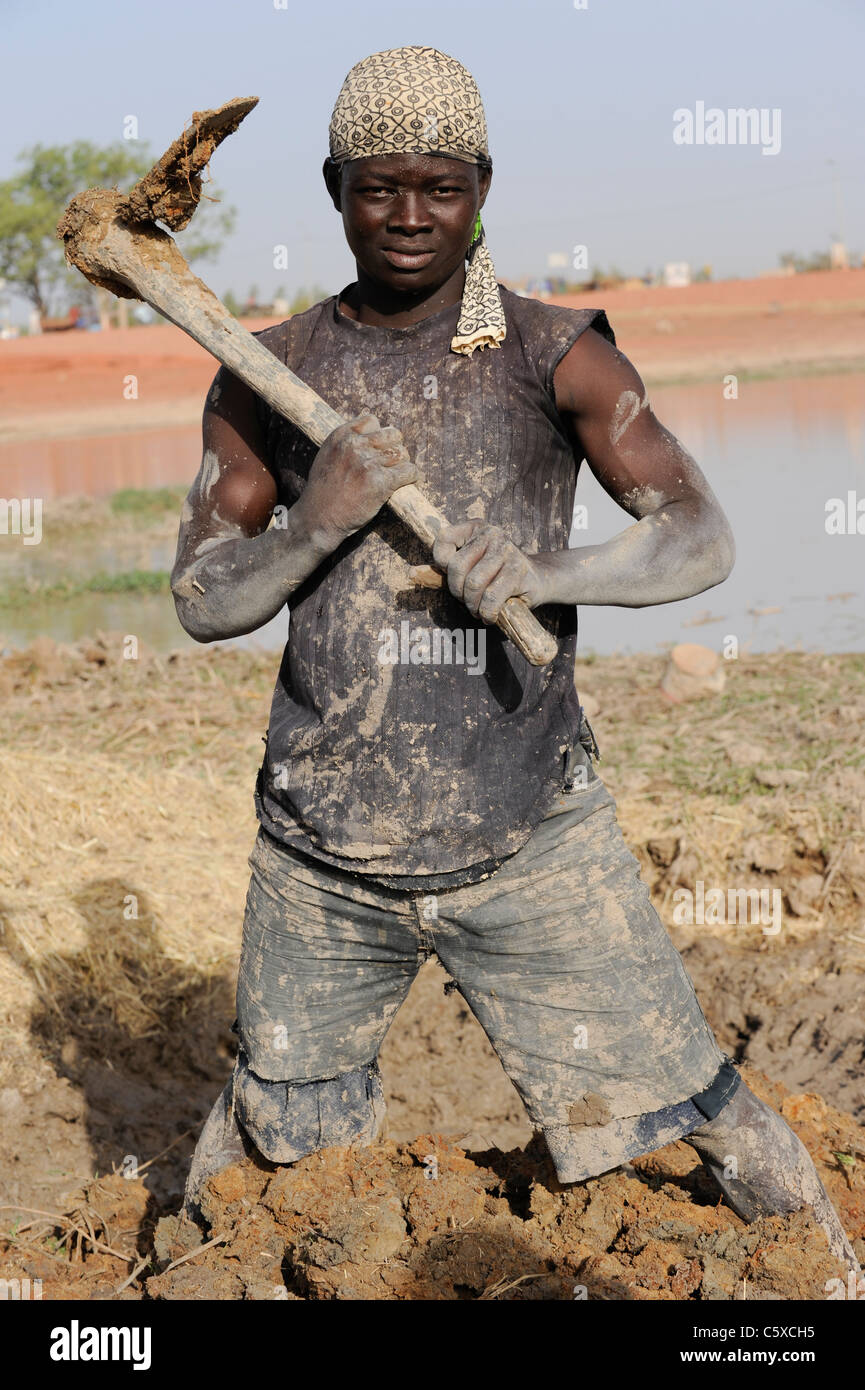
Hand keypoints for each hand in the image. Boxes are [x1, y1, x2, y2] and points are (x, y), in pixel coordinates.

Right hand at [296, 413, 417, 544]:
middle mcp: (354, 445)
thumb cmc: (324, 492)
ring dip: (402, 465)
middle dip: (393, 449)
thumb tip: (373, 432)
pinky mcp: (381, 482)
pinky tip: (405, 483)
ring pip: (402, 453)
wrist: (318, 519)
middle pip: (392, 435)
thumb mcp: (328, 456)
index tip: (376, 451)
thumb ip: (346, 443)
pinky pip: (410, 471)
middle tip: (388, 466)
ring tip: (395, 477)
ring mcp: (368, 462)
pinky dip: (412, 477)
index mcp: (341, 436)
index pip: (373, 421)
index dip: (378, 436)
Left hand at [432, 520, 548, 622]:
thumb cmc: (496, 575)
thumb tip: (411, 574)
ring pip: (473, 584)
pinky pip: (491, 598)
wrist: (538, 580)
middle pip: (457, 567)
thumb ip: (443, 569)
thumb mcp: (469, 567)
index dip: (442, 564)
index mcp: (475, 528)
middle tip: (467, 600)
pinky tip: (490, 615)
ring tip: (478, 609)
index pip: (443, 540)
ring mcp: (507, 551)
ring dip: (472, 605)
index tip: (457, 578)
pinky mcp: (519, 571)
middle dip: (458, 591)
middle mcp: (492, 534)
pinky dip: (487, 613)